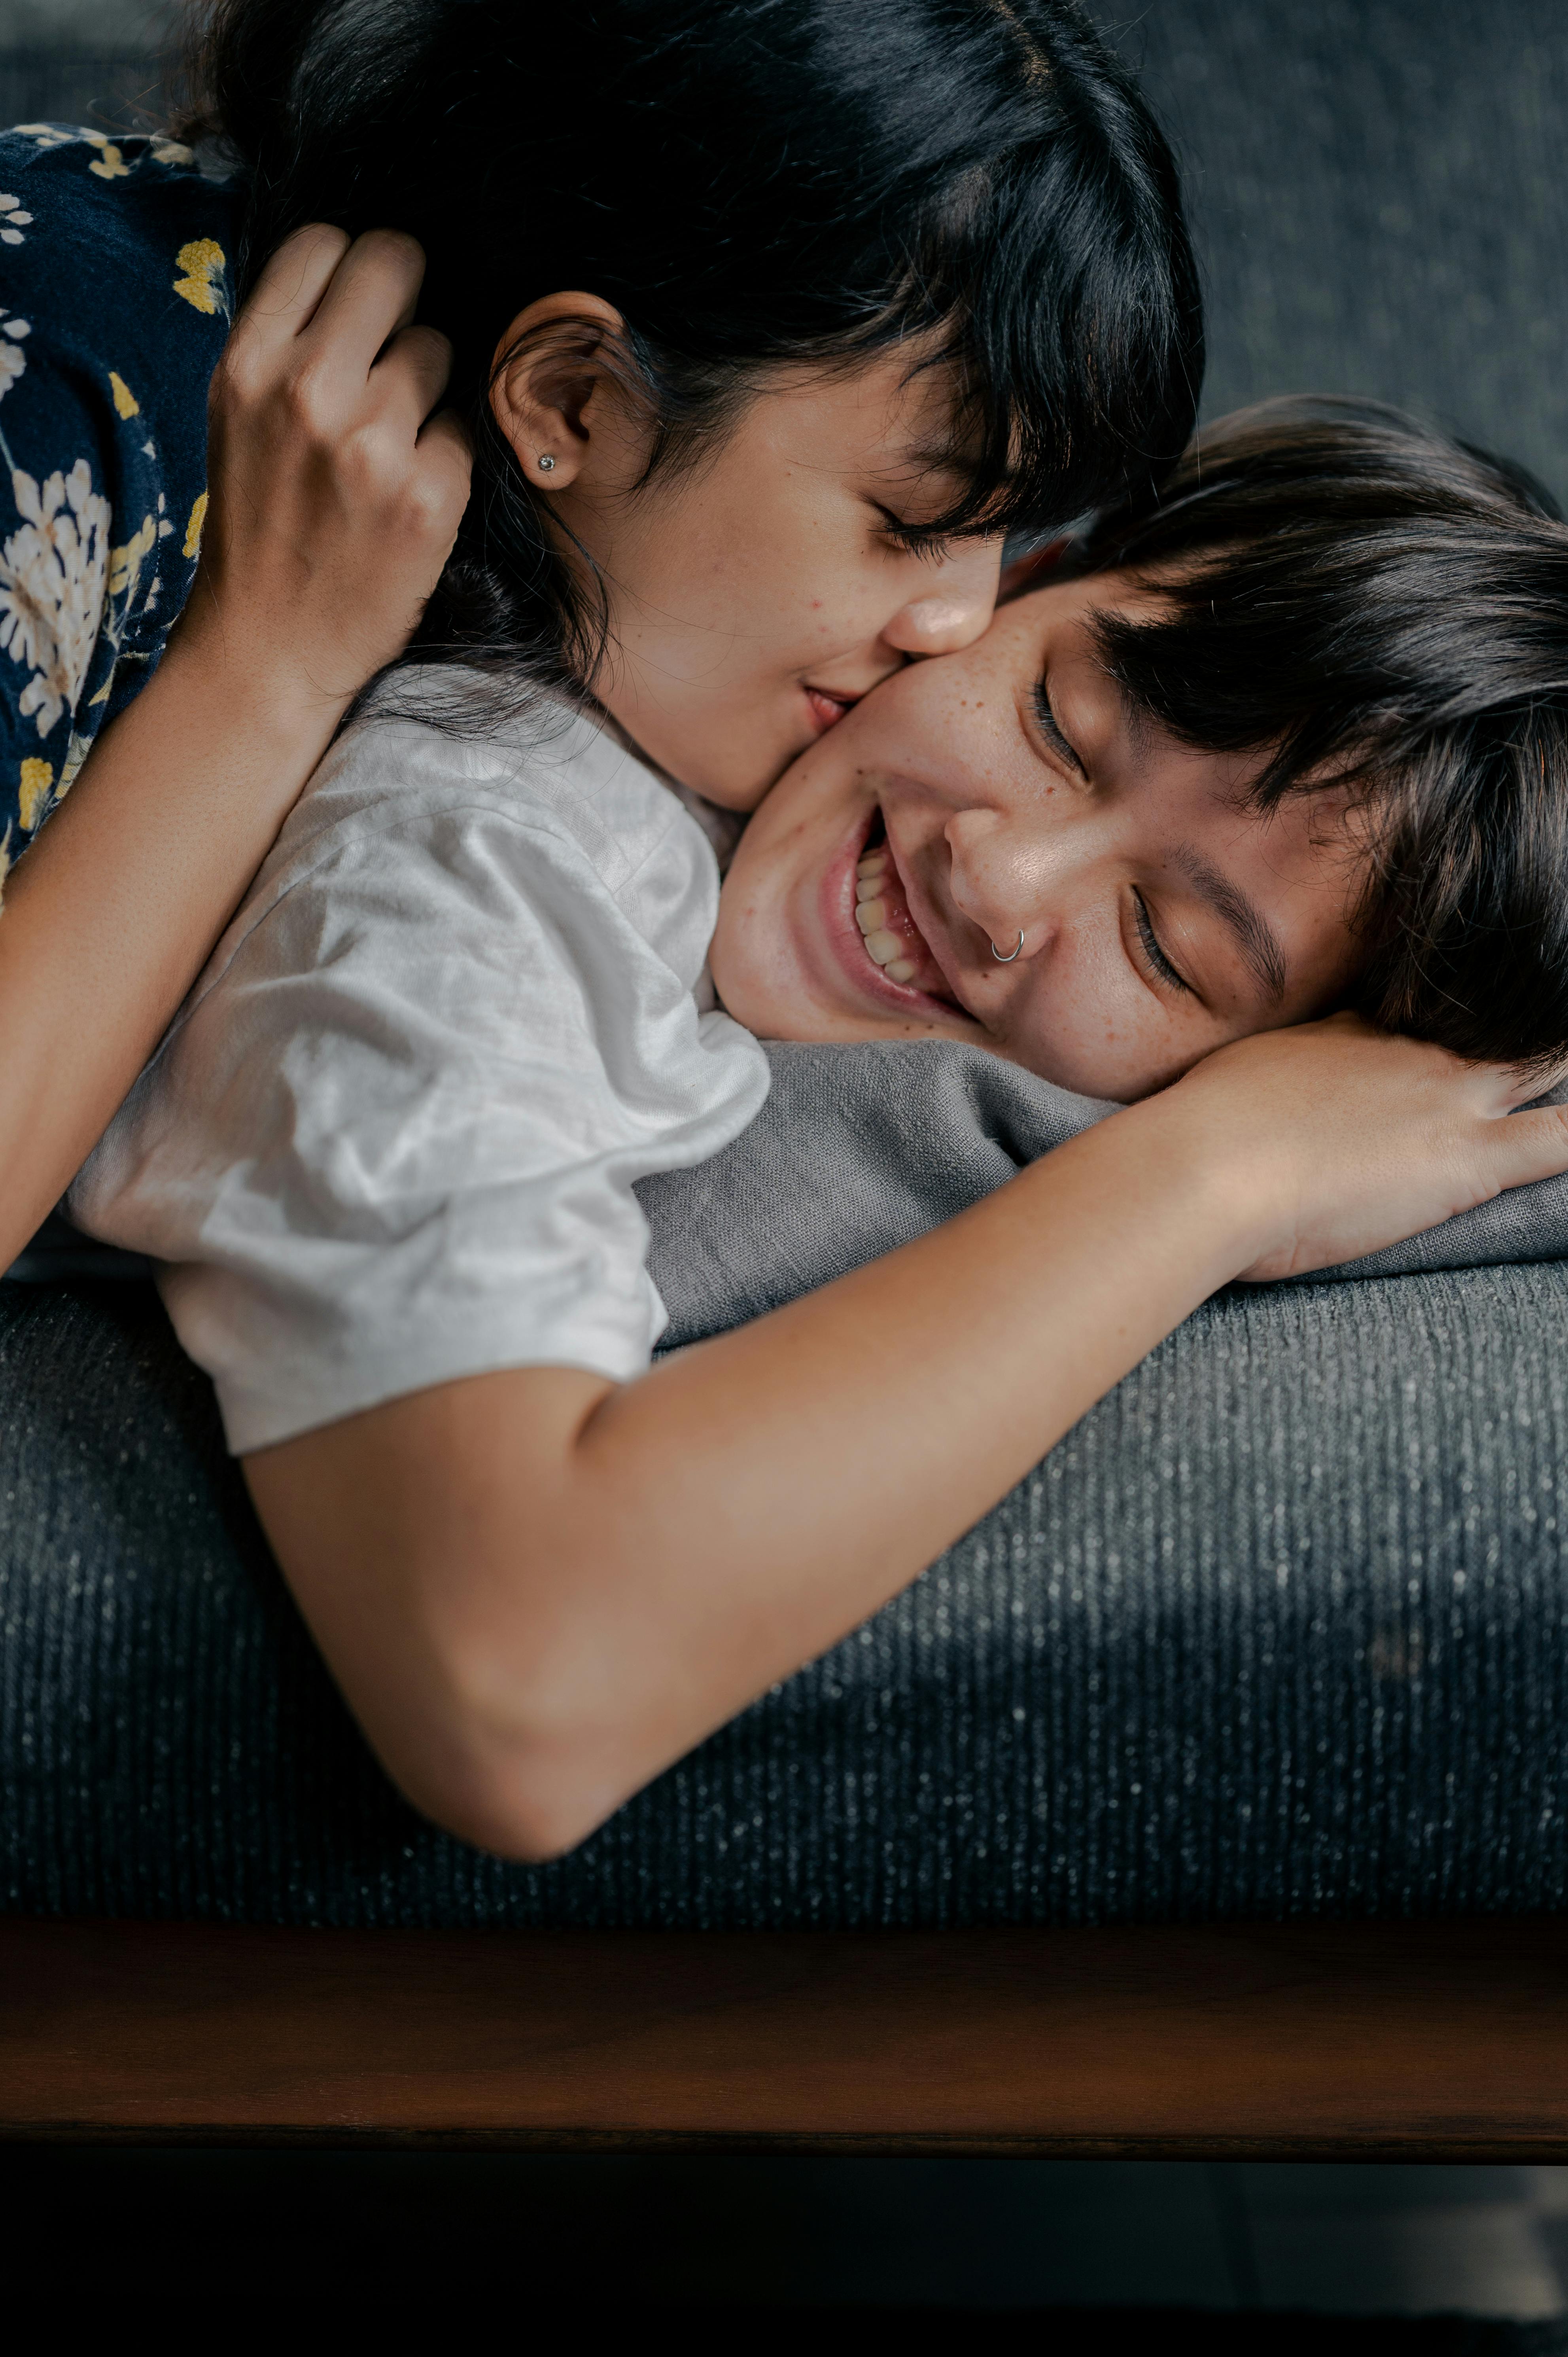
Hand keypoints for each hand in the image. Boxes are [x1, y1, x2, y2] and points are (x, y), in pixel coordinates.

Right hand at [175, 223, 471, 708]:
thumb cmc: (260, 526)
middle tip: (399, 353)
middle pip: (395, 264)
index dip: (354, 268)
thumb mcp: (239, 415)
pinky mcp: (429, 495)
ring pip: (439, 347)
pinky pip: (464, 427)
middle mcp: (307, 389)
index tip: (362, 308)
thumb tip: (364, 272)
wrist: (267, 646)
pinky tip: (413, 491)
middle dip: (406, 299)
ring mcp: (372, 443)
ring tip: (394, 441)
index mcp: (249, 363)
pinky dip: (448, 454)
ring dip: (429, 385)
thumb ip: (289, 341)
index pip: (325, 242)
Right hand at [1164, 1012, 1567, 1281]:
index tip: (1441, 1045)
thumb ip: (1270, 1073)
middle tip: (1536, 1039)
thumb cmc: (1201, 1133)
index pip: (1419, 1018)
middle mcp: (1411, 1054)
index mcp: (1354, 1033)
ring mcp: (1446, 1101)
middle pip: (1491, 1030)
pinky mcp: (1467, 1161)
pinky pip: (1559, 1139)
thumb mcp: (1232, 1073)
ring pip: (1539, 1066)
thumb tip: (1269, 1079)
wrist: (1209, 1166)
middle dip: (1518, 1032)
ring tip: (1563, 1066)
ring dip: (1555, 1065)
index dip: (1441, 1029)